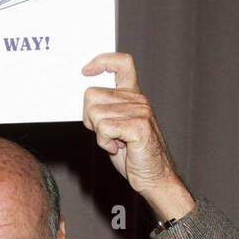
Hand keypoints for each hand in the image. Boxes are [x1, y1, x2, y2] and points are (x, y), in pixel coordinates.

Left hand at [81, 51, 175, 193]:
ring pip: (95, 114)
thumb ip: (105, 109)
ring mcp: (140, 112)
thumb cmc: (133, 154)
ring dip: (98, 134)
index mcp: (133, 95)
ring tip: (115, 142)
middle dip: (89, 118)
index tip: (86, 71)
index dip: (101, 61)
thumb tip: (85, 98)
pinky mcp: (139, 127)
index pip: (122, 63)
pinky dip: (104, 142)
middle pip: (91, 95)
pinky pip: (104, 128)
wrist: (154, 176)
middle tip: (106, 133)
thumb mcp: (116, 126)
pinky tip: (117, 148)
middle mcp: (138, 99)